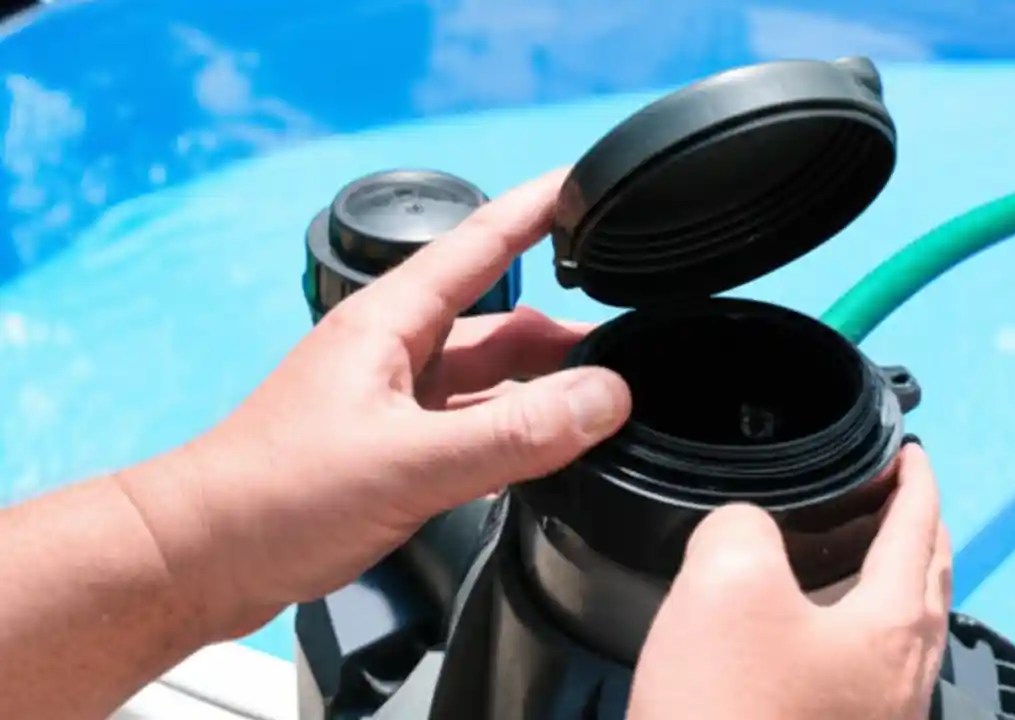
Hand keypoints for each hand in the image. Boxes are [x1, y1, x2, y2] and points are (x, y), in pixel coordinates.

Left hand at [114, 169, 631, 639]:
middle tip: (632, 352)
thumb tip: (607, 399)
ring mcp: (394, 400)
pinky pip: (472, 427)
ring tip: (603, 409)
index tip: (596, 185)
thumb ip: (514, 433)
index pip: (483, 244)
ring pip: (489, 380)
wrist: (203, 559)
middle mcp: (396, 351)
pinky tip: (545, 458)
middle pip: (501, 322)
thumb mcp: (409, 462)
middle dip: (566, 334)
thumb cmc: (277, 496)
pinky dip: (514, 435)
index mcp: (391, 322)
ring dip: (542, 391)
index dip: (540, 210)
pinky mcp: (392, 447)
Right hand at [628, 445, 951, 719]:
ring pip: (903, 630)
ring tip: (853, 551)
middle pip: (928, 581)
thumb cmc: (729, 708)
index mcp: (893, 625)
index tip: (908, 448)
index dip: (914, 478)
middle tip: (887, 492)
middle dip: (917, 527)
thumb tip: (745, 535)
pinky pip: (870, 667)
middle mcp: (904, 676)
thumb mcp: (724, 582)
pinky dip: (858, 625)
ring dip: (891, 579)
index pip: (920, 527)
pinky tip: (812, 631)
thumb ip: (742, 528)